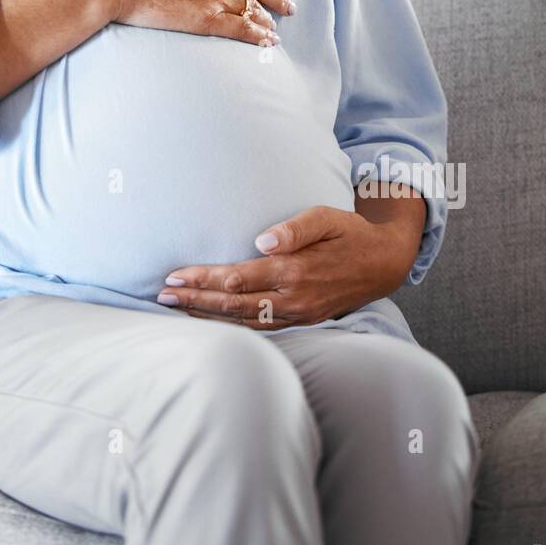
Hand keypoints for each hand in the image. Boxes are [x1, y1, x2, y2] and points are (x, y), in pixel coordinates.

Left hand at [156, 203, 423, 328]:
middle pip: (233, 304)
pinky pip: (260, 326)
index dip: (203, 279)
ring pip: (243, 320)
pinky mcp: (302, 320)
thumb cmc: (349, 233)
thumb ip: (295, 229)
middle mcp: (293, 299)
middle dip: (195, 300)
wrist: (384, 263)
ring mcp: (298, 314)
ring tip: (177, 310)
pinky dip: (232, 324)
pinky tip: (213, 320)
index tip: (174, 276)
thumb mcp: (327, 218)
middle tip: (162, 296)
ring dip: (208, 316)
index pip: (236, 279)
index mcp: (294, 271)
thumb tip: (262, 241)